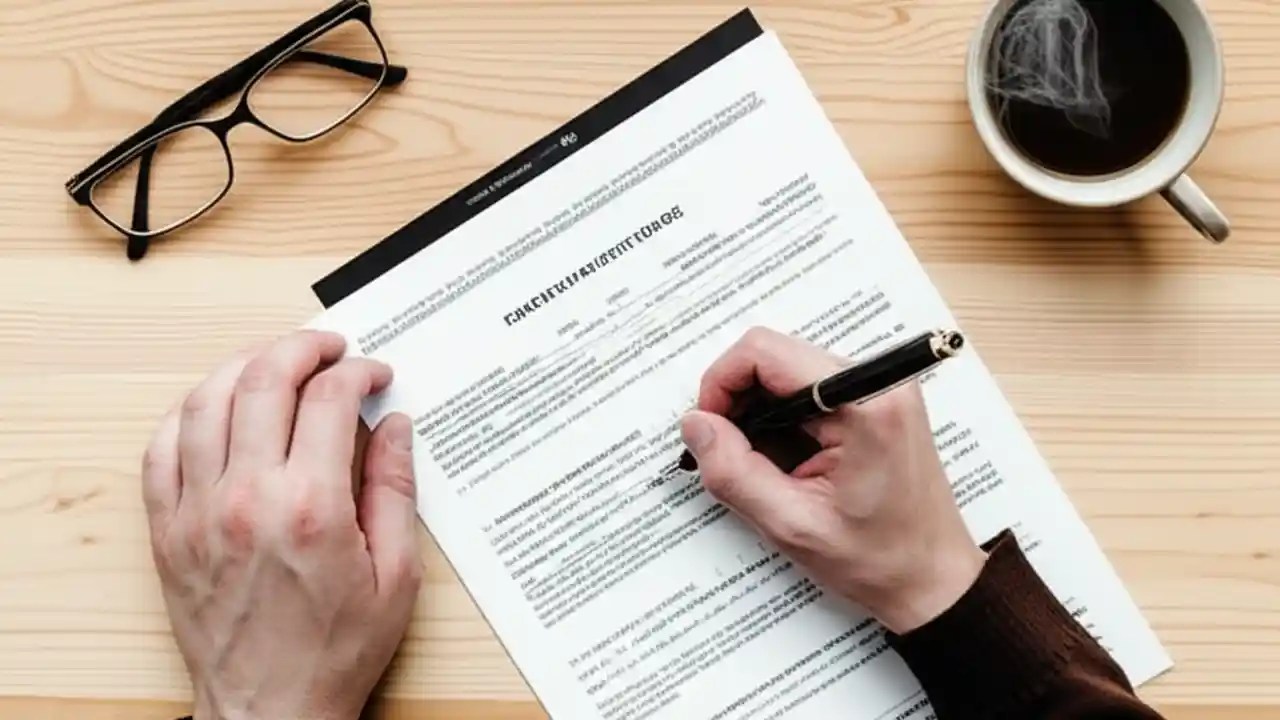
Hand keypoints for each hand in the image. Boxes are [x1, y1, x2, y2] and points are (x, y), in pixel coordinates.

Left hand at [141, 330, 421, 719]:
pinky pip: (161, 448)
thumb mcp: (397, 574)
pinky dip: (188, 412)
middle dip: (303, 348)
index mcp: (311, 507)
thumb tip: (394, 424)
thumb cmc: (336, 650)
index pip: (329, 399)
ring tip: (276, 362)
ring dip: (244, 366)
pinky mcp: (169, 530)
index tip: (374, 376)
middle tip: (329, 348)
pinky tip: (218, 407)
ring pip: (206, 401)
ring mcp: (199, 511)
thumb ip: (395, 487)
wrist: (272, 710)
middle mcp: (247, 498)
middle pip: (264, 380)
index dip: (358, 372)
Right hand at [680, 328, 984, 633]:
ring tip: (761, 463)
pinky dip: (784, 416)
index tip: (710, 429)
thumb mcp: (791, 525)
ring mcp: (881, 388)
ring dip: (761, 410)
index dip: (722, 383)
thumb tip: (695, 424)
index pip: (767, 352)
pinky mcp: (877, 400)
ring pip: (789, 369)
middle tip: (729, 452)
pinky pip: (811, 388)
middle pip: (776, 355)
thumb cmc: (879, 560)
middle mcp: (879, 382)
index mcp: (864, 405)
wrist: (934, 580)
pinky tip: (786, 458)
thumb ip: (734, 472)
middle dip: (738, 399)